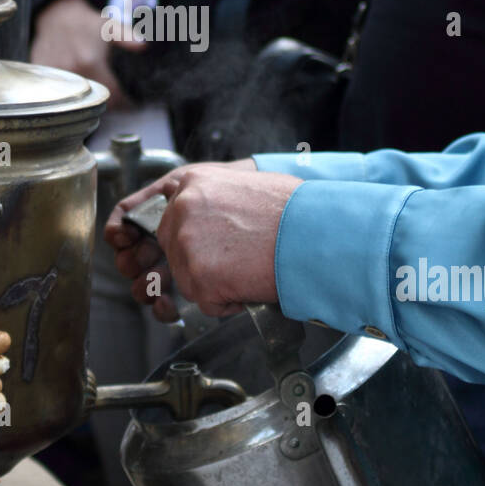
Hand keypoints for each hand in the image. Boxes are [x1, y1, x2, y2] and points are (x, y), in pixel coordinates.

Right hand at [30, 0, 145, 108]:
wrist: (55, 16)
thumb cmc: (86, 23)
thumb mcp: (110, 26)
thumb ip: (128, 37)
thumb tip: (143, 45)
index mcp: (90, 62)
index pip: (111, 94)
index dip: (124, 102)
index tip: (131, 103)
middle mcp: (72, 72)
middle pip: (95, 101)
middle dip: (108, 102)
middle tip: (116, 100)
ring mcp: (56, 76)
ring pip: (77, 102)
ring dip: (88, 101)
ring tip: (97, 94)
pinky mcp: (44, 78)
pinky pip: (60, 95)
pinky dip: (70, 96)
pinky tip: (78, 89)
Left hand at [105, 162, 300, 319]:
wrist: (314, 234)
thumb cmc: (294, 210)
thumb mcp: (246, 182)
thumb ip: (214, 196)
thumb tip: (208, 213)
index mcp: (192, 182)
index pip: (170, 217)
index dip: (191, 237)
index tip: (211, 244)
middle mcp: (182, 209)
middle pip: (173, 249)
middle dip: (198, 262)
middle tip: (233, 261)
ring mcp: (188, 244)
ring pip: (187, 279)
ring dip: (213, 283)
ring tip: (247, 270)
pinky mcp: (199, 278)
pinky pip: (205, 303)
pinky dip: (226, 303)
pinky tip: (249, 285)